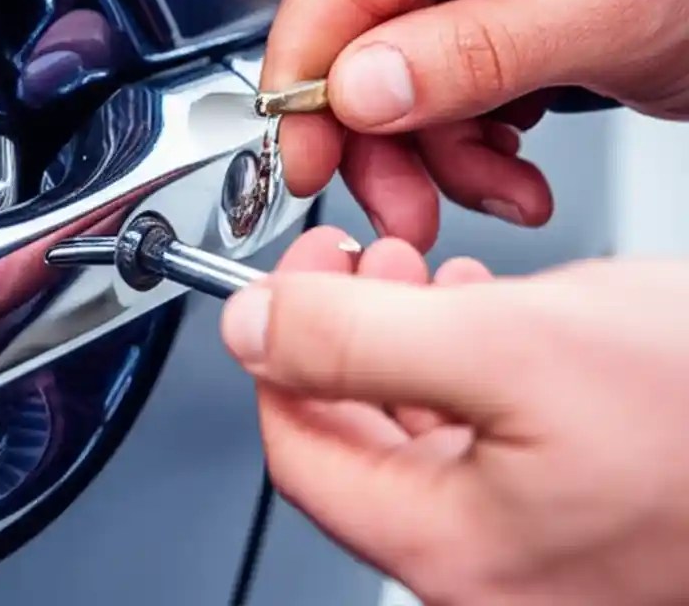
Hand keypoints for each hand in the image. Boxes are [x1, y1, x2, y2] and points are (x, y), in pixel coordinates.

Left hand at [220, 232, 688, 604]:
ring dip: (402, 346)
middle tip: (356, 263)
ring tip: (418, 274)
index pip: (301, 453)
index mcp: (454, 550)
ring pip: (423, 438)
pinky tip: (485, 313)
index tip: (291, 282)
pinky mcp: (582, 518)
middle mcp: (489, 572)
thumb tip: (253, 332)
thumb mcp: (514, 348)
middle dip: (342, 340)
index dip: (280, 354)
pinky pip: (491, 446)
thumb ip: (359, 343)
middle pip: (357, 447)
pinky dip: (469, 373)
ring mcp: (538, 552)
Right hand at [264, 0, 688, 250]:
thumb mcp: (619, 6)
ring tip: (501, 194)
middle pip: (355, 44)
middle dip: (378, 142)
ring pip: (396, 87)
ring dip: (435, 160)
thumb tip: (358, 89)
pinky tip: (516, 176)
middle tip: (406, 210)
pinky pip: (445, 99)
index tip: (304, 164)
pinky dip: (474, 153)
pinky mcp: (500, 27)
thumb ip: (477, 50)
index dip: (304, 82)